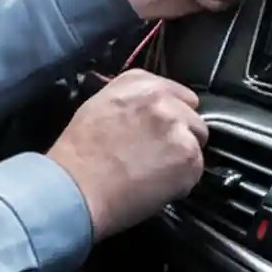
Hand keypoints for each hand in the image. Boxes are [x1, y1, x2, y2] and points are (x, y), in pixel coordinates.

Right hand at [46, 70, 207, 239]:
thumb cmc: (79, 155)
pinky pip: (195, 171)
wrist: (76, 188)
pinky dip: (180, 183)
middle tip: (154, 155)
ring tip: (151, 173)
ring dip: (181, 159)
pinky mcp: (189, 157)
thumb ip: (133, 101)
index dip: (172, 117)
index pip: (180, 95)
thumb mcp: (100, 106)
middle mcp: (163, 100)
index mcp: (141, 83)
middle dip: (180, 136)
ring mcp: (179, 128)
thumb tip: (152, 110)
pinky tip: (154, 186)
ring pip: (195, 145)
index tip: (160, 132)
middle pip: (193, 119)